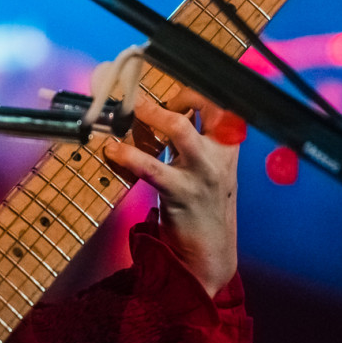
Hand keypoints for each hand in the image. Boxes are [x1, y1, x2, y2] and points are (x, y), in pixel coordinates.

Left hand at [101, 92, 239, 297]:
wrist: (211, 253)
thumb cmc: (202, 203)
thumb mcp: (208, 167)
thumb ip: (194, 139)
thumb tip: (162, 108)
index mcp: (229, 146)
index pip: (224, 105)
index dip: (198, 90)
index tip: (174, 89)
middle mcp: (220, 155)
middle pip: (209, 108)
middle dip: (179, 94)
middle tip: (152, 96)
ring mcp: (201, 174)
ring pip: (180, 130)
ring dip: (153, 114)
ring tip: (131, 110)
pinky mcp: (180, 193)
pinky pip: (151, 167)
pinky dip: (127, 154)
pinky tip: (112, 150)